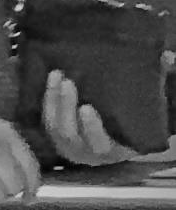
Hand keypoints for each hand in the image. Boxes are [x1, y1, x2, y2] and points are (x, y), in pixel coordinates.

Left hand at [41, 68, 175, 170]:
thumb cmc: (136, 121)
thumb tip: (168, 57)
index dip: (91, 128)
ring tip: (58, 76)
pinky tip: (52, 78)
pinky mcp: (56, 134)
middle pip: (70, 133)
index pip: (100, 143)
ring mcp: (69, 145)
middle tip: (68, 83)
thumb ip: (160, 86)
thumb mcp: (150, 110)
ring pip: (55, 126)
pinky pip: (46, 118)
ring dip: (54, 100)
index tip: (87, 108)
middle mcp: (88, 152)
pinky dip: (48, 99)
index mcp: (114, 150)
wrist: (116, 134)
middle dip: (66, 107)